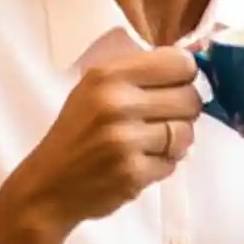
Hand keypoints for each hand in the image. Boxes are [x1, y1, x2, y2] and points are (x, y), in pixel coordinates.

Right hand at [0, 47, 202, 243]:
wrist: (47, 186)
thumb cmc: (78, 131)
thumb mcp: (96, 88)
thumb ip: (141, 72)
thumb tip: (195, 58)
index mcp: (109, 75)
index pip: (180, 63)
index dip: (185, 76)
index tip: (175, 86)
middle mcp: (117, 103)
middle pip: (190, 98)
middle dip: (184, 110)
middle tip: (164, 119)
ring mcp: (125, 140)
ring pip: (186, 132)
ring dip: (176, 141)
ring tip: (151, 143)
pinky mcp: (132, 173)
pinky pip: (173, 163)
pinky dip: (162, 165)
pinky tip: (140, 163)